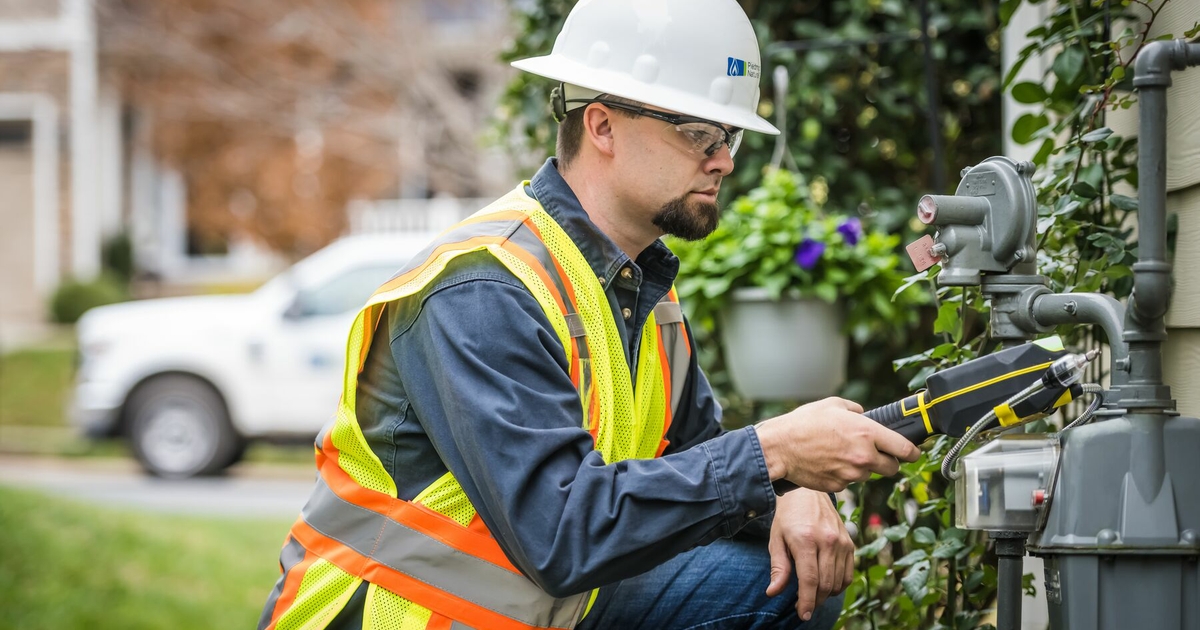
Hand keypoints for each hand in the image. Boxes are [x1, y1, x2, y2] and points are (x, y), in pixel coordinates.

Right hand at [755, 397, 921, 491]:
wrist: (779, 448)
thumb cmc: (802, 424)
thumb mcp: (832, 405)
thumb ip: (854, 409)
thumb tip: (863, 413)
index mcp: (867, 433)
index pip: (904, 449)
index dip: (912, 452)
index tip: (913, 452)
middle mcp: (864, 456)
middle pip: (891, 468)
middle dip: (887, 462)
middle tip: (874, 453)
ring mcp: (851, 474)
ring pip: (868, 475)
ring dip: (862, 468)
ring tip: (841, 454)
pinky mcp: (838, 487)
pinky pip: (848, 482)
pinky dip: (843, 475)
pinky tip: (828, 463)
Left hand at [765, 488, 854, 621]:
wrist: (807, 493)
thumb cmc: (787, 518)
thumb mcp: (776, 540)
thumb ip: (778, 568)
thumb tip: (773, 592)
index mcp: (805, 540)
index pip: (809, 580)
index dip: (806, 602)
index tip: (803, 615)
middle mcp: (827, 541)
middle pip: (825, 584)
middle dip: (815, 601)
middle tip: (804, 607)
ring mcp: (841, 542)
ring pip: (838, 582)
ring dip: (826, 595)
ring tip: (812, 595)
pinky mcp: (849, 543)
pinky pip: (848, 574)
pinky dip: (839, 585)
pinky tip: (827, 585)